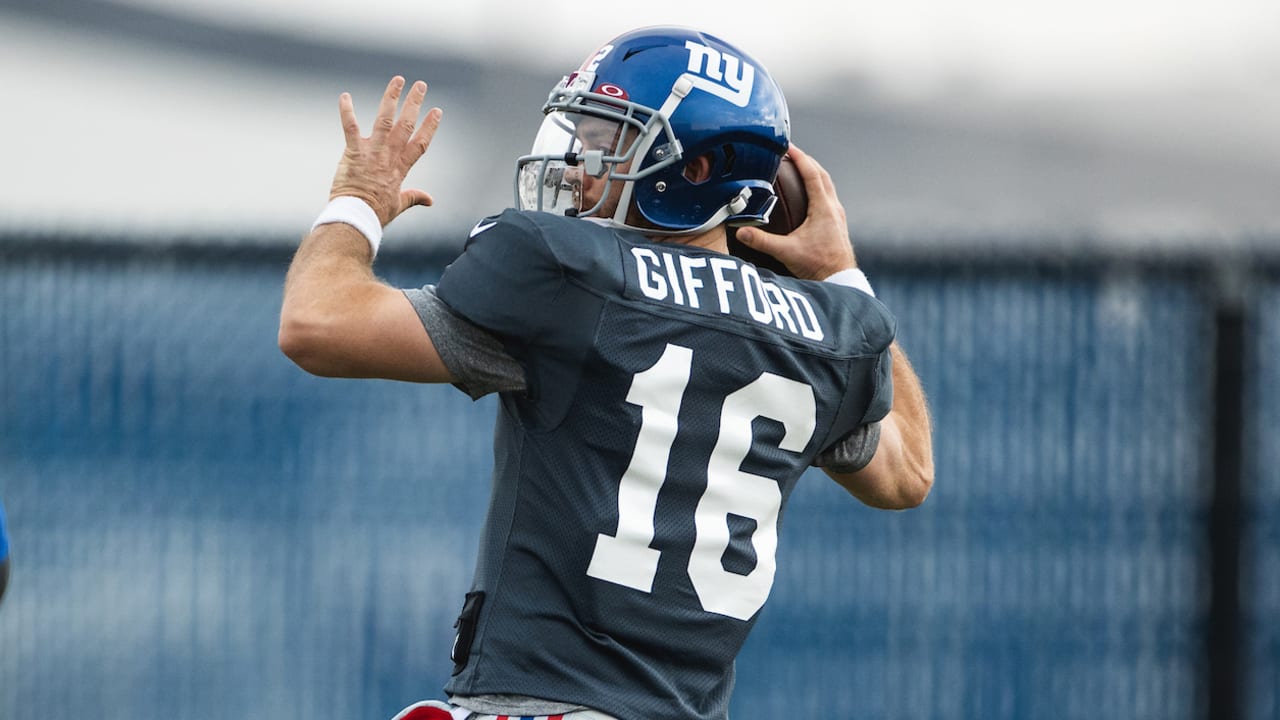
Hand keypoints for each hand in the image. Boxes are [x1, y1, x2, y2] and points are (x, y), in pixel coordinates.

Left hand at [329, 76, 442, 225]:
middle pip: (406, 125)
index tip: (437, 111)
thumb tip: (430, 200)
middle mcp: (389, 155)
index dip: (430, 126)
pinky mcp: (353, 151)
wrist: (356, 215)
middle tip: (420, 85)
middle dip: (414, 103)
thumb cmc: (376, 212)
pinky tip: (345, 96)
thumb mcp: (399, 205)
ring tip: (398, 80)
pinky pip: (350, 127)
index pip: (420, 143)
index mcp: (401, 167)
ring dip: (391, 97)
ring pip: (384, 119)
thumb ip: (414, 197)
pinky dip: (347, 111)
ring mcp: (372, 151)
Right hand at [733, 146, 856, 280]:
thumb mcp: (786, 252)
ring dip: (813, 172)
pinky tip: (807, 194)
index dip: (799, 157)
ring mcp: (837, 215)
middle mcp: (833, 207)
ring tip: (798, 167)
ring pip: (827, 184)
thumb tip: (740, 231)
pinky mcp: (837, 223)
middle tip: (789, 152)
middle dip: (805, 160)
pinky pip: (827, 196)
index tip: (787, 146)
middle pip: (821, 174)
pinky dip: (817, 186)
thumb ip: (762, 241)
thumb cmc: (818, 266)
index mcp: (823, 208)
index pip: (811, 174)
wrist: (840, 279)